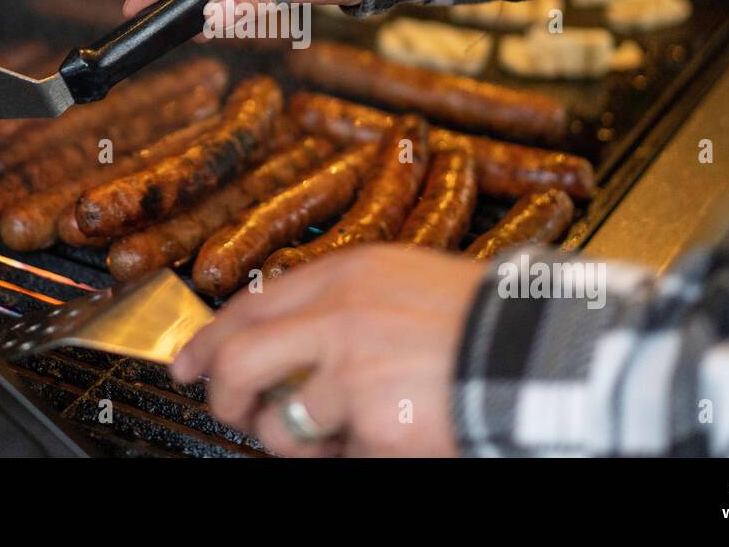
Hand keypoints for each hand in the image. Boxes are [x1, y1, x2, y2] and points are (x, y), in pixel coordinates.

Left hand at [172, 245, 484, 456]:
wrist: (537, 350)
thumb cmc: (482, 318)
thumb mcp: (406, 280)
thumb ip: (346, 301)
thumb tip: (292, 334)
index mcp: (349, 273)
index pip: (254, 302)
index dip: (212, 337)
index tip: (190, 362)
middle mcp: (339, 315)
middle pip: (241, 356)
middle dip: (225, 393)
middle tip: (231, 411)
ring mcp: (350, 370)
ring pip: (280, 420)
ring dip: (295, 439)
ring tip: (330, 437)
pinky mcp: (370, 422)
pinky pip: (335, 454)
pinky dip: (350, 455)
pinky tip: (384, 438)